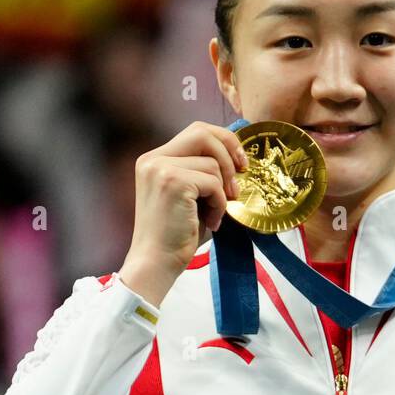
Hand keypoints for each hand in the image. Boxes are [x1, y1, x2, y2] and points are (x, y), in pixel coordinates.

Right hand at [120, 121, 248, 305]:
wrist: (156, 263)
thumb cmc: (175, 237)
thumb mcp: (189, 198)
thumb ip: (203, 174)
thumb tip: (237, 159)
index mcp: (154, 159)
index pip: (195, 131)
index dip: (223, 141)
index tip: (240, 164)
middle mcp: (153, 159)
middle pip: (203, 132)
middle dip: (230, 151)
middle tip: (241, 177)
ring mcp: (161, 168)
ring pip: (213, 163)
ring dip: (222, 192)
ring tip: (213, 215)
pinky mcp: (173, 182)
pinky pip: (213, 183)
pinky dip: (219, 205)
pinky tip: (210, 222)